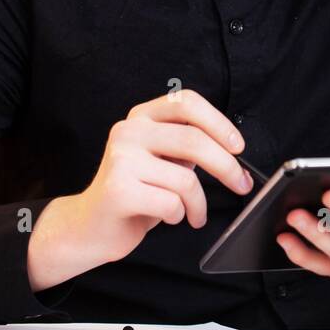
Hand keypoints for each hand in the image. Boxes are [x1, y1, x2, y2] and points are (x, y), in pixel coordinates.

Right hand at [27, 89, 249, 291]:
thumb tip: (233, 152)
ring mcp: (120, 159)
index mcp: (142, 117)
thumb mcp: (162, 160)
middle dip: (226, 166)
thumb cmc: (135, 193)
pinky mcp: (118, 190)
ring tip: (194, 213)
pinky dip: (179, 215)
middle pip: (193, 140)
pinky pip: (171, 203)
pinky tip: (169, 217)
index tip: (238, 147)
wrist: (89, 227)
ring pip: (185, 179)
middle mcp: (128, 131)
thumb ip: (188, 147)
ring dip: (199, 204)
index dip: (219, 123)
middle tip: (241, 184)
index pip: (187, 102)